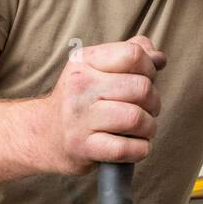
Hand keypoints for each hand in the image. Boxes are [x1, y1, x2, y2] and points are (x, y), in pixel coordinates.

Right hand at [40, 35, 164, 174]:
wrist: (44, 135)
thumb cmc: (80, 101)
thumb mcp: (96, 69)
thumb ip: (129, 56)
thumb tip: (158, 57)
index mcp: (84, 61)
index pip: (133, 54)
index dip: (150, 69)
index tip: (145, 81)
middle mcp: (79, 87)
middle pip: (141, 88)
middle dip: (154, 102)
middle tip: (146, 110)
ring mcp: (79, 118)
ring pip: (136, 118)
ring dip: (149, 128)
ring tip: (142, 130)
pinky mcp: (83, 147)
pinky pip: (125, 148)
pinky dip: (140, 149)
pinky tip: (135, 146)